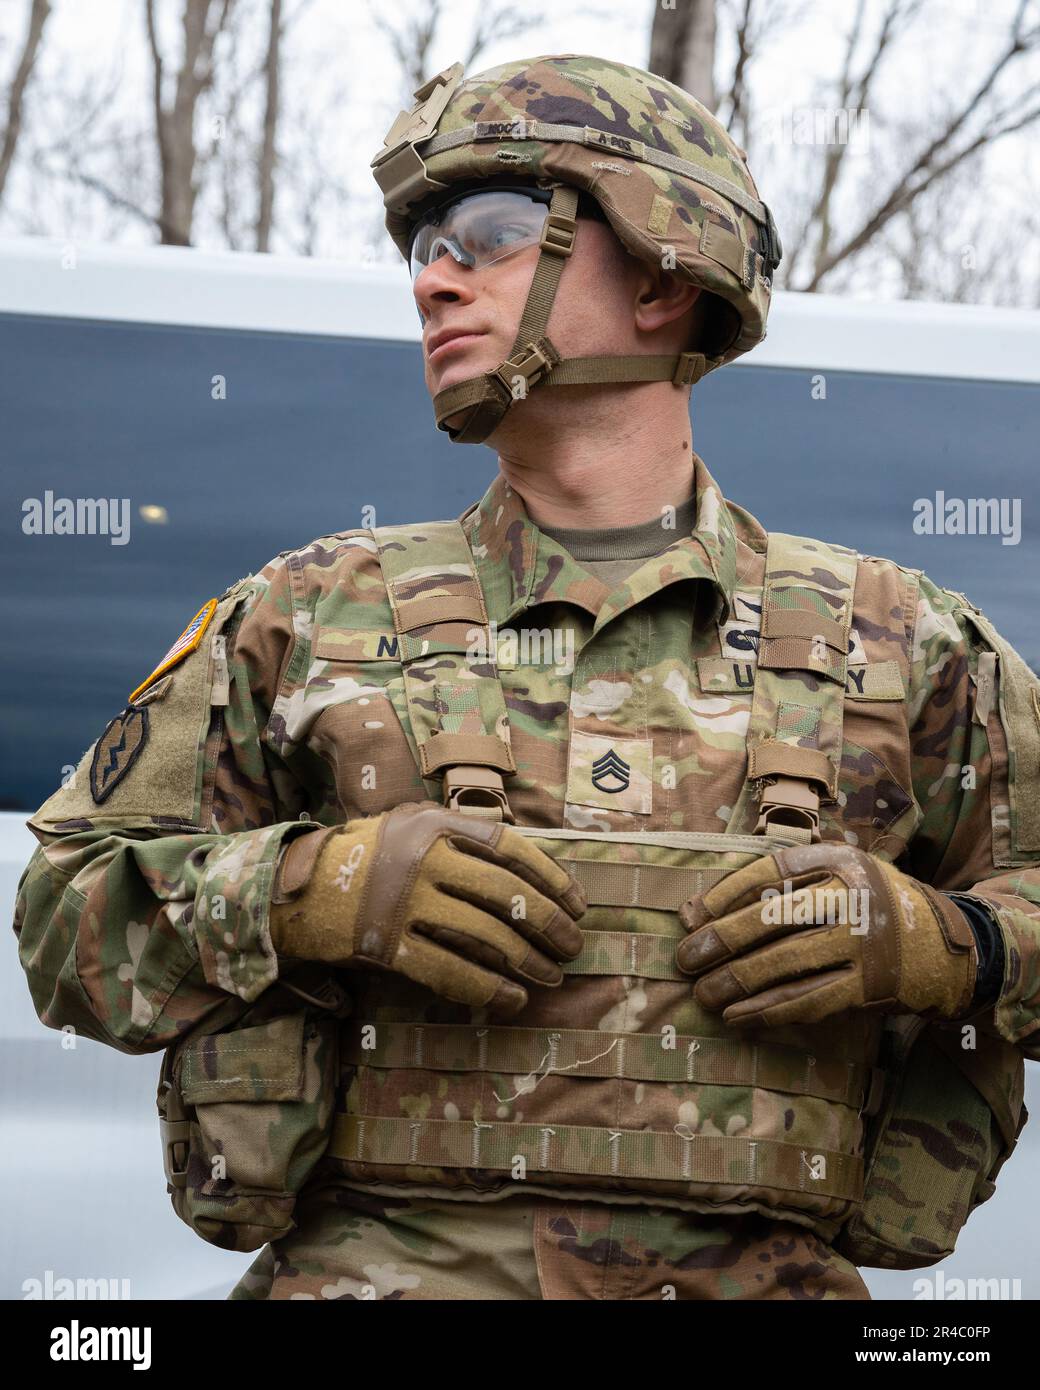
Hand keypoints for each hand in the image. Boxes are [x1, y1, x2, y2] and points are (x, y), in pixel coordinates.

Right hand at [269, 802, 585, 1016]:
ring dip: (527, 960)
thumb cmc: (369, 858)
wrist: (297, 887)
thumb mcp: (413, 827)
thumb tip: (529, 872)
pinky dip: (489, 988)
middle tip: (572, 944)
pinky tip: (514, 998)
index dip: (551, 877)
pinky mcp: (388, 945)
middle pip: (505, 893)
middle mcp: (423, 858)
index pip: (510, 847)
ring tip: (550, 974)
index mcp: (435, 824)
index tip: (577, 902)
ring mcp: (404, 903)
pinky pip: (451, 971)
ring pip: (485, 936)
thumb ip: (462, 839)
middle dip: (549, 923)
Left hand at [675, 843, 976, 1027]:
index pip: (771, 870)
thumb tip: (693, 911)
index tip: (691, 916)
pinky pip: (809, 1000)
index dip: (725, 893)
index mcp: (839, 860)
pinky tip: (738, 1017)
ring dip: (737, 982)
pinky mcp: (871, 985)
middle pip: (772, 917)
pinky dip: (768, 1011)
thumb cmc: (869, 907)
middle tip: (685, 959)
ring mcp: (864, 942)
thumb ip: (779, 886)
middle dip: (721, 941)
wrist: (945, 947)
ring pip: (785, 963)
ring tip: (703, 995)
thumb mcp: (837, 877)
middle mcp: (852, 896)